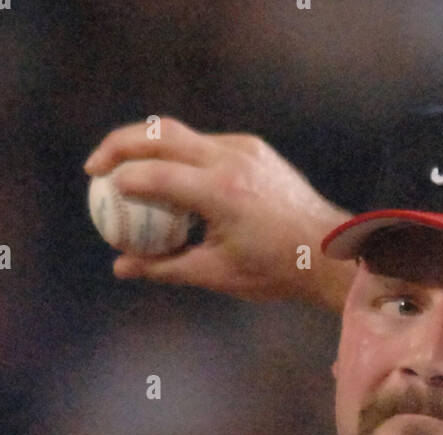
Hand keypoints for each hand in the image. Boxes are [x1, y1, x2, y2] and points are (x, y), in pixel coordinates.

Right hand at [84, 116, 354, 309]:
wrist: (329, 252)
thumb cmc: (275, 271)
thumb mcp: (217, 275)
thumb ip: (165, 267)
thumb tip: (121, 267)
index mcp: (221, 193)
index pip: (156, 174)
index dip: (122, 179)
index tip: (101, 190)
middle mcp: (231, 160)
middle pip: (160, 134)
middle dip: (120, 145)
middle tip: (95, 167)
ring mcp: (244, 147)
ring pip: (181, 133)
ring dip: (148, 146)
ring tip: (125, 169)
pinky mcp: (253, 147)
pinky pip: (205, 143)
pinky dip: (180, 155)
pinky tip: (169, 178)